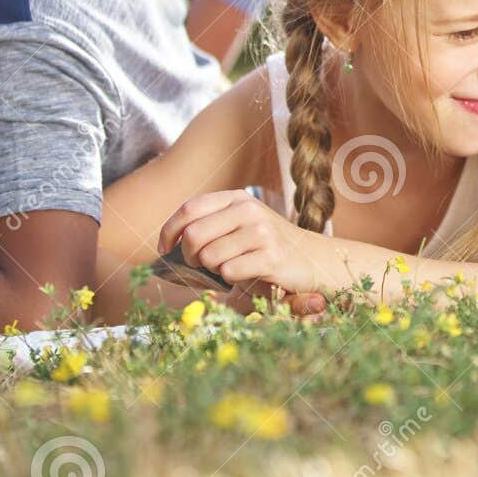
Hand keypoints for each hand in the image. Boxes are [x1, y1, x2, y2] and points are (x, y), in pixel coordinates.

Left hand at [159, 188, 340, 296]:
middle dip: (189, 256)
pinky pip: (229, 272)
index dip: (169, 231)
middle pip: (193, 235)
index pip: (189, 209)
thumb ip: (209, 222)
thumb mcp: (240, 222)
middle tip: (199, 264)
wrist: (312, 258)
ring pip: (209, 256)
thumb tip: (167, 239)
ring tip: (230, 266)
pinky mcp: (271, 256)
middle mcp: (248, 209)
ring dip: (213, 269)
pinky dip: (231, 278)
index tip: (164, 248)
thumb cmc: (266, 244)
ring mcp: (261, 232)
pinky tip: (247, 273)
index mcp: (236, 198)